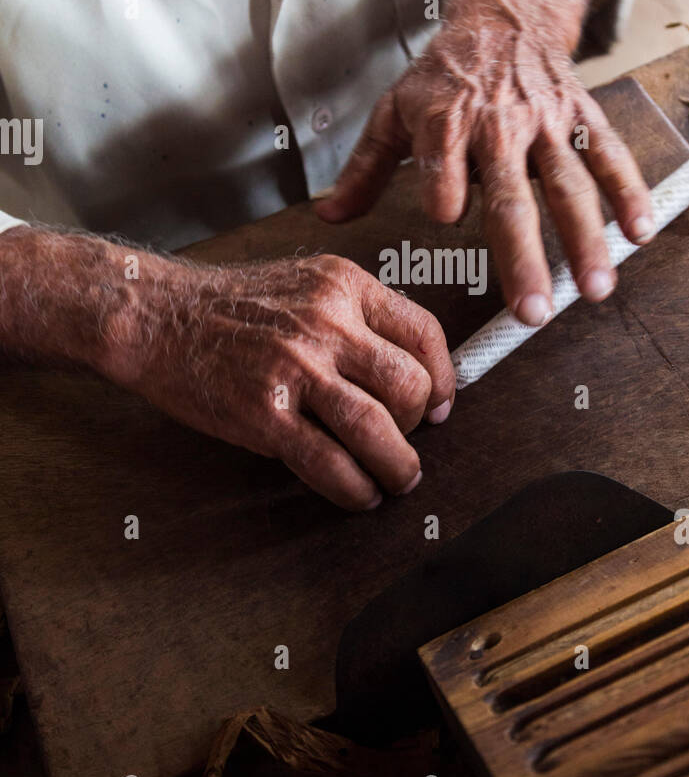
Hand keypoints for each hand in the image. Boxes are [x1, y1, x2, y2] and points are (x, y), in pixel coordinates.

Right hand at [0, 228, 453, 509]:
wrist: (156, 316)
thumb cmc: (231, 305)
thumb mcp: (306, 283)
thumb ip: (357, 316)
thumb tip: (411, 368)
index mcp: (344, 285)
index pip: (425, 334)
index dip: (446, 380)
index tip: (442, 407)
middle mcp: (326, 322)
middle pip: (410, 385)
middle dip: (419, 425)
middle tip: (408, 442)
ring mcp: (295, 368)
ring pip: (378, 429)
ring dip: (398, 466)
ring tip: (396, 480)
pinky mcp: (264, 413)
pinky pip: (328, 463)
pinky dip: (354, 488)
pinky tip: (357, 493)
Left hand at [316, 0, 654, 324]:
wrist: (502, 14)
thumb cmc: (443, 74)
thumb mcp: (393, 111)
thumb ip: (365, 169)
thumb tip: (328, 217)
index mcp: (446, 121)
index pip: (443, 166)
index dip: (444, 191)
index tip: (446, 218)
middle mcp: (499, 124)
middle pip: (513, 198)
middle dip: (525, 258)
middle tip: (534, 312)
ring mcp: (546, 121)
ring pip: (570, 185)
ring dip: (586, 239)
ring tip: (594, 289)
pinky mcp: (581, 115)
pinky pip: (609, 155)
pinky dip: (629, 192)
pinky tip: (640, 234)